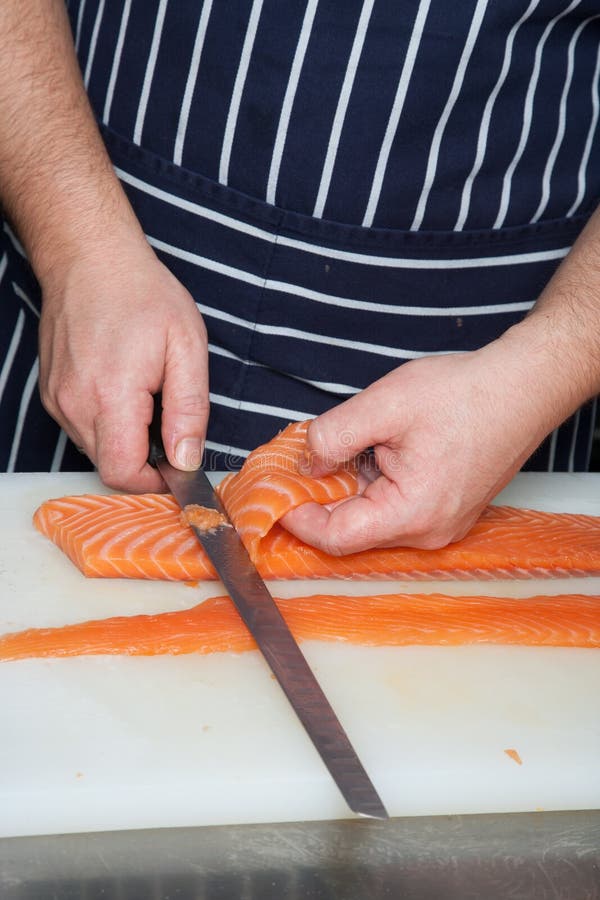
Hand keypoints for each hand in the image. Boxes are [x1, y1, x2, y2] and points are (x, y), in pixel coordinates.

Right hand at [39, 234, 207, 491]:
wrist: (90, 257)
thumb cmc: (142, 295)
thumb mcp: (186, 347)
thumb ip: (189, 410)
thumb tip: (186, 459)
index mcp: (111, 396)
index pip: (122, 473)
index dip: (153, 482)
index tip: (176, 466)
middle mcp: (75, 404)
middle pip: (109, 466)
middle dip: (144, 460)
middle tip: (169, 423)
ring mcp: (58, 399)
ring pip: (95, 449)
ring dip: (125, 440)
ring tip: (146, 397)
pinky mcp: (51, 393)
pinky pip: (82, 428)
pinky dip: (107, 423)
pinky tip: (124, 388)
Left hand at [281, 335, 569, 553]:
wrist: (523, 387)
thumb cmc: (465, 394)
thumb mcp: (385, 404)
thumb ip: (334, 436)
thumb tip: (305, 463)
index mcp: (412, 513)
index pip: (336, 537)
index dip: (297, 517)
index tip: (273, 493)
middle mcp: (429, 530)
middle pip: (352, 531)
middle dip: (319, 498)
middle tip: (294, 464)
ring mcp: (441, 523)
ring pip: (372, 518)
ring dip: (346, 488)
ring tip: (335, 449)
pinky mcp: (446, 509)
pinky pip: (394, 508)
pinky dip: (371, 485)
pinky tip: (368, 451)